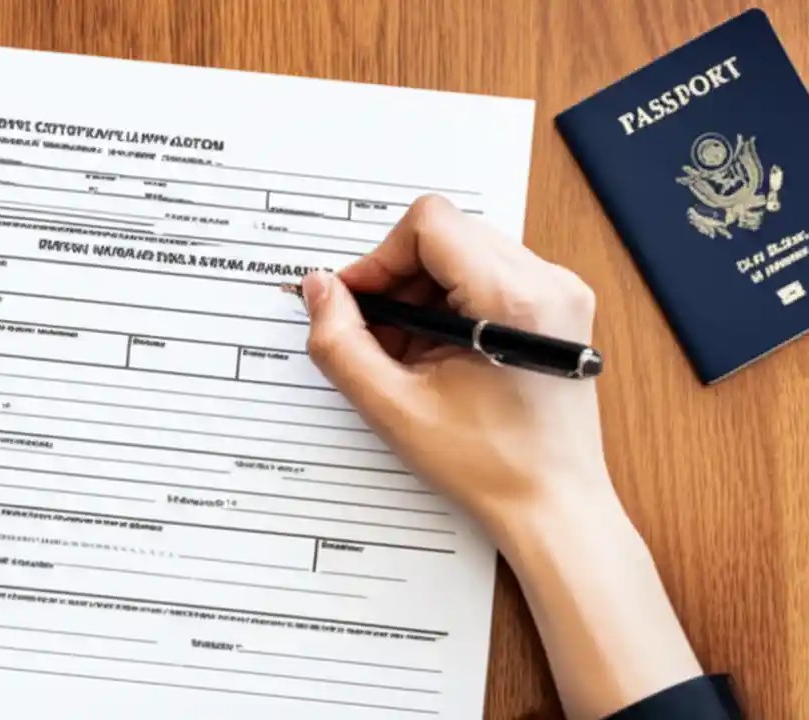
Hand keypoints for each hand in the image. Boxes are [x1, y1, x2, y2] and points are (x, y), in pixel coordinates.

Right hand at [303, 195, 614, 534]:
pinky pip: (489, 272)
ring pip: (465, 249)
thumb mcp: (394, 407)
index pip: (430, 223)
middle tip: (376, 332)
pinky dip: (451, 301)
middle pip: (447, 232)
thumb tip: (319, 289)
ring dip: (422, 291)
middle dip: (398, 276)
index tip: (356, 300)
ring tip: (408, 351)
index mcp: (514, 298)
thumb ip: (341, 343)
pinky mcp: (558, 305)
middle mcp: (547, 282)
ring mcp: (559, 291)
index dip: (379, 257)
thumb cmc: (491, 466)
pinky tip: (438, 352)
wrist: (553, 504)